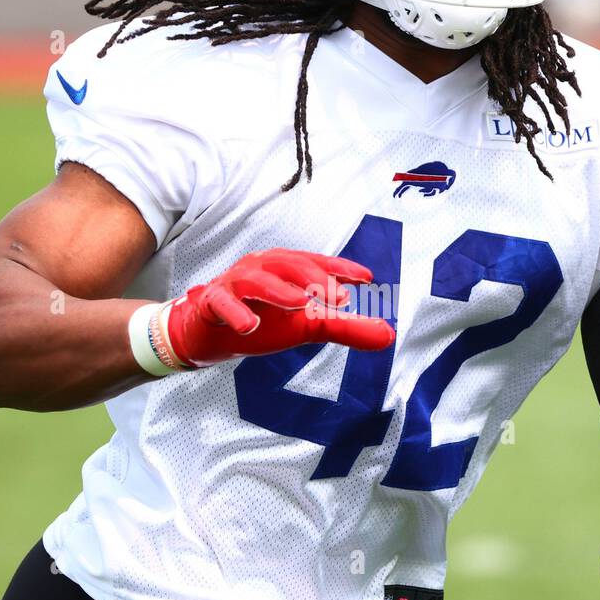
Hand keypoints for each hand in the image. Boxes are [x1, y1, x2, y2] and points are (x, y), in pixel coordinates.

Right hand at [165, 248, 394, 366]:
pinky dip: (236, 313)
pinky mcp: (211, 303)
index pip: (316, 264)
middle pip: (288, 264)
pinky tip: (249, 326)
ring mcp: (234, 283)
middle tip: (338, 297)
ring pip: (256, 280)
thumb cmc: (261, 320)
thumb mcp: (307, 326)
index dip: (341, 268)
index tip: (366, 279)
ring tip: (300, 304)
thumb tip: (388, 336)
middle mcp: (261, 268)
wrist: (210, 335)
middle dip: (314, 277)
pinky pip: (222, 304)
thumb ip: (345, 327)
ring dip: (279, 290)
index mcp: (286, 269)